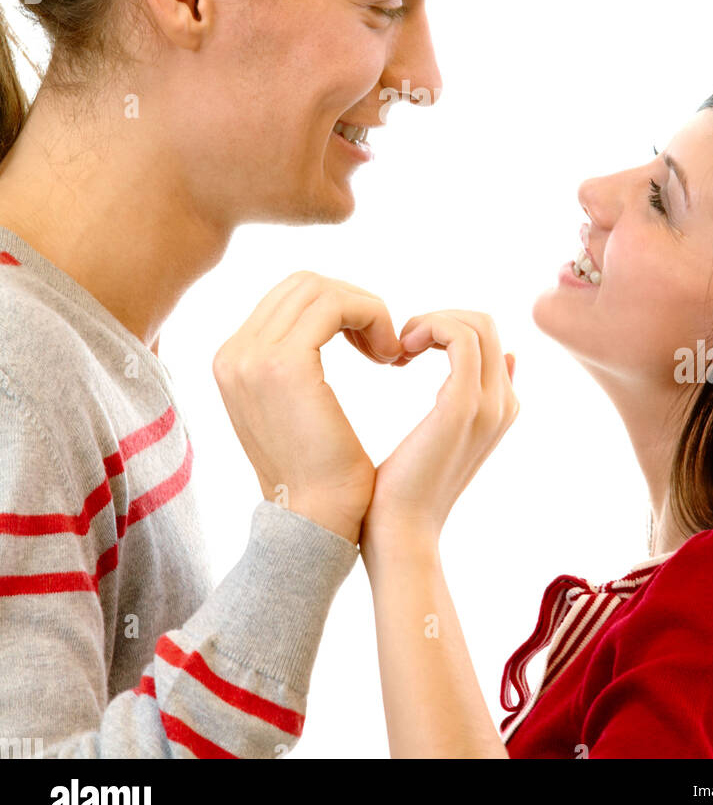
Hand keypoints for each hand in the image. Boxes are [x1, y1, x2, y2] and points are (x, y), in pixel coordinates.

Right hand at [212, 271, 402, 543]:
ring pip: (322, 288)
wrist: (317, 521)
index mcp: (231, 360)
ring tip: (389, 353)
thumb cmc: (320, 471)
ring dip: (367, 310)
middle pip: (303, 283)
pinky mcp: (285, 364)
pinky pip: (338, 304)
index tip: (369, 344)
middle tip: (384, 346)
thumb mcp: (294, 406)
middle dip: (353, 302)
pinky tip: (389, 357)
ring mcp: (252, 357)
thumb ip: (291, 359)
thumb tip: (323, 315)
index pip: (288, 297)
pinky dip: (372, 316)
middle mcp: (233, 353)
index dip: (338, 307)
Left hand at [359, 310, 517, 557]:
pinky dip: (429, 328)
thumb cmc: (403, 492)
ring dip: (431, 321)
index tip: (406, 350)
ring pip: (476, 324)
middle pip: (485, 324)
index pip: (487, 337)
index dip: (445, 330)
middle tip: (401, 343)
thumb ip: (471, 396)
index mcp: (500, 408)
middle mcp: (503, 404)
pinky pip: (460, 338)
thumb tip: (510, 357)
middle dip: (439, 318)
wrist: (398, 536)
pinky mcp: (463, 406)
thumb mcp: (442, 435)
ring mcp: (488, 405)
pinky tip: (399, 353)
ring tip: (399, 347)